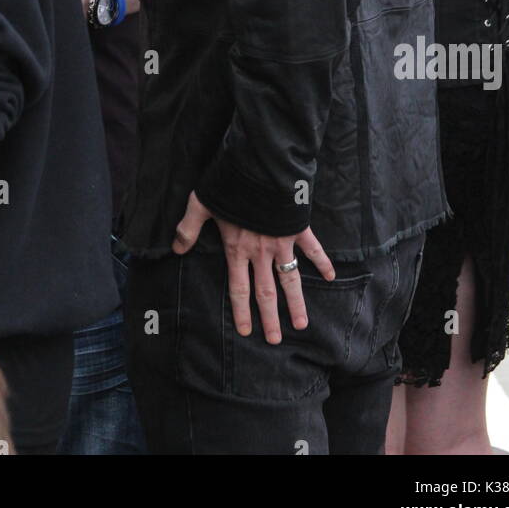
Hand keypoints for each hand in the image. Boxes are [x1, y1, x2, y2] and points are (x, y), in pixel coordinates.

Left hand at [173, 190, 335, 344]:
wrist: (258, 167)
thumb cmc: (228, 185)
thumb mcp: (200, 204)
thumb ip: (188, 228)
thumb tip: (177, 249)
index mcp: (237, 249)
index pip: (239, 288)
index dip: (242, 310)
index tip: (246, 331)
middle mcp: (260, 252)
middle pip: (266, 291)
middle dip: (270, 317)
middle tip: (275, 340)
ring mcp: (281, 242)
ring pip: (290, 278)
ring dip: (296, 302)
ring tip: (301, 324)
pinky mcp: (297, 228)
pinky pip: (313, 249)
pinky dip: (323, 262)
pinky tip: (331, 277)